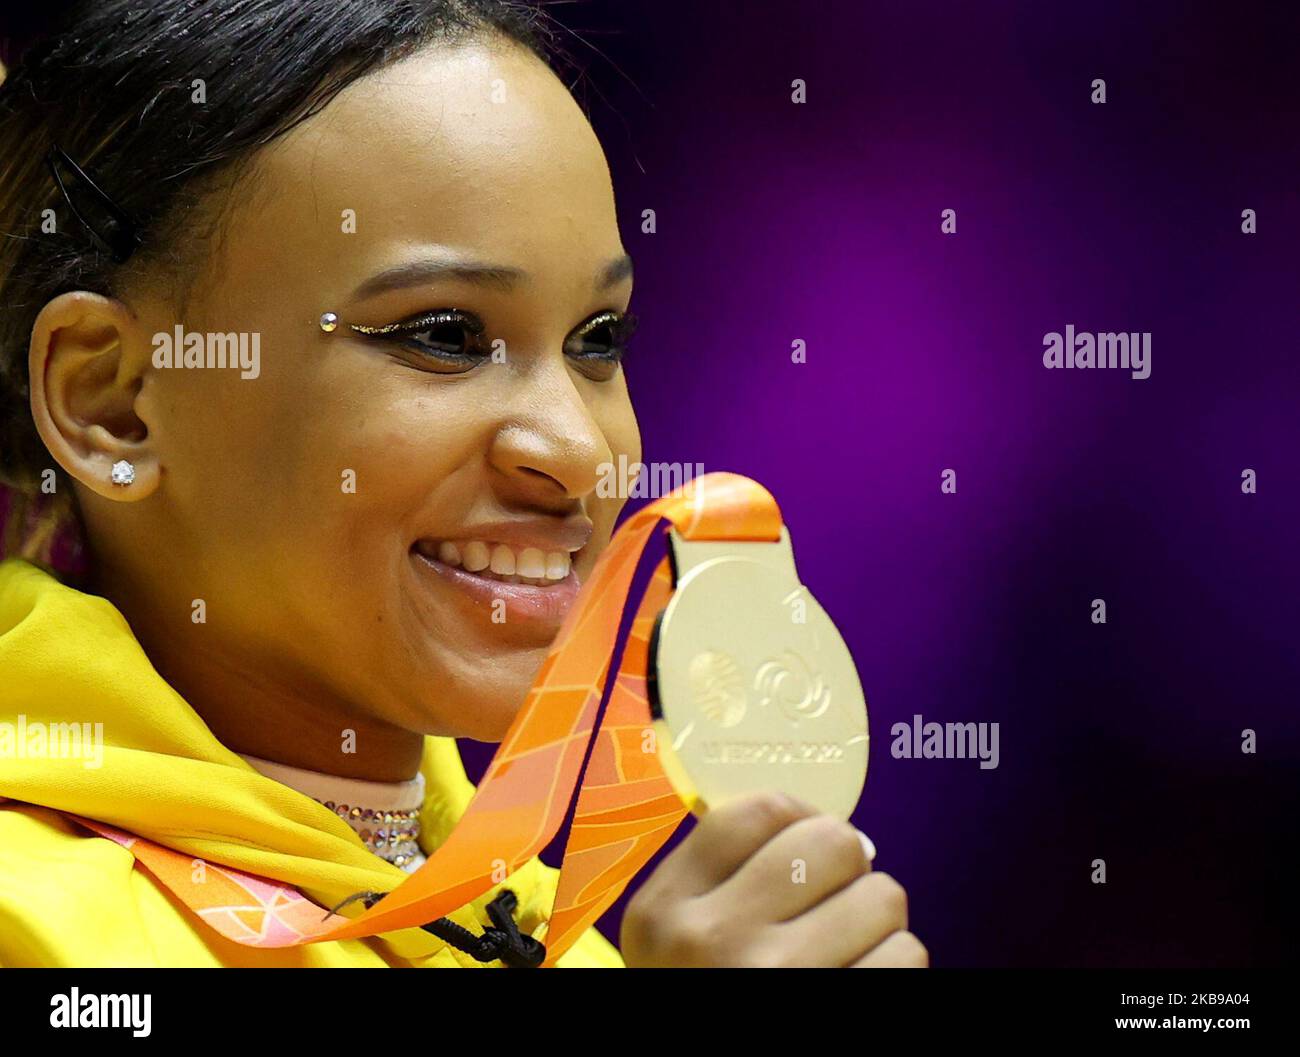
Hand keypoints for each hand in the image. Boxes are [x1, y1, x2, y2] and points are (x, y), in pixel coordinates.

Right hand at [620, 791, 926, 966]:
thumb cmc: (705, 993)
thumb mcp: (674, 938)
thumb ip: (722, 877)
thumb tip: (829, 830)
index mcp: (665, 911)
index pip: (758, 811)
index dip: (800, 816)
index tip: (806, 841)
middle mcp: (715, 943)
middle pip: (831, 841)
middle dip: (847, 866)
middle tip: (831, 898)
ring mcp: (780, 984)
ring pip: (883, 896)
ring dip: (875, 921)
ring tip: (843, 949)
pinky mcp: (838, 1021)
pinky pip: (906, 956)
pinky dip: (894, 965)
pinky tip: (859, 980)